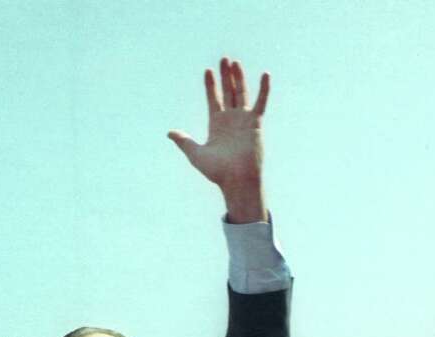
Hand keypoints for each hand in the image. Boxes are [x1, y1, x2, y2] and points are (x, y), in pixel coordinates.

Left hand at [168, 57, 268, 222]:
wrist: (236, 180)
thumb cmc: (216, 171)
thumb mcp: (196, 154)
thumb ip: (184, 141)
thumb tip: (169, 132)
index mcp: (216, 124)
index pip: (213, 99)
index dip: (211, 85)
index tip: (207, 71)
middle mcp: (231, 119)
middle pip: (228, 92)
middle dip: (225, 76)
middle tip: (223, 59)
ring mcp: (244, 120)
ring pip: (242, 93)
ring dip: (239, 77)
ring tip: (235, 62)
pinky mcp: (256, 123)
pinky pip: (261, 103)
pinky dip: (264, 89)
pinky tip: (265, 75)